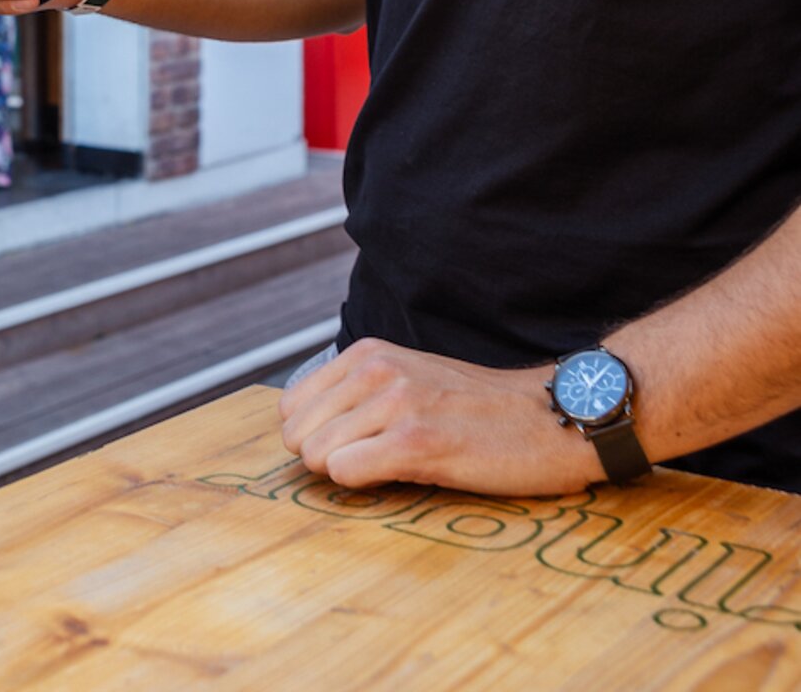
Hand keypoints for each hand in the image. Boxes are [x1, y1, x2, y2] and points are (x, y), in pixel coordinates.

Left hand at [279, 338, 595, 495]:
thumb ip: (358, 395)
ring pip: (317, 456)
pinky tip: (403, 478)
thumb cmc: (478, 409)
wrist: (550, 418)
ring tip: (394, 469)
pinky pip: (346, 472)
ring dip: (348, 475)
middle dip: (323, 459)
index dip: (314, 437)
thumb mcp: (408, 378)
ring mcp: (395, 403)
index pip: (291, 406)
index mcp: (367, 354)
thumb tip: (302, 432)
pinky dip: (364, 486)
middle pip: (297, 434)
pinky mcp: (417, 441)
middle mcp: (375, 370)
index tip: (349, 448)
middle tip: (372, 464)